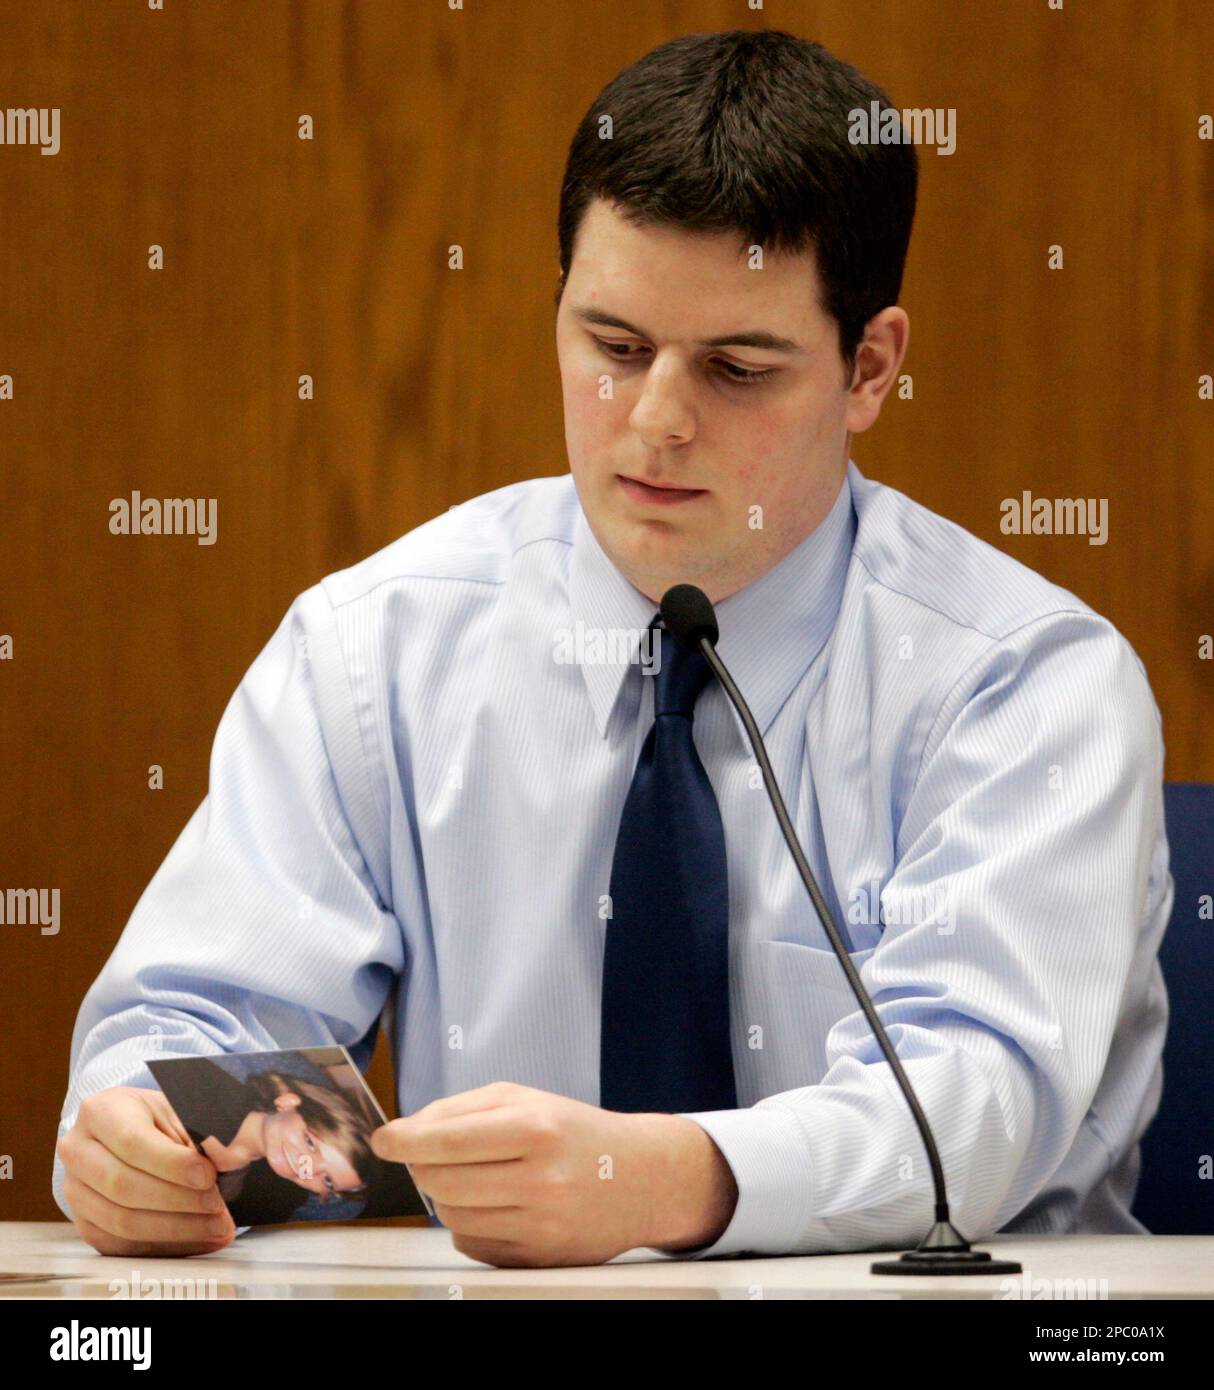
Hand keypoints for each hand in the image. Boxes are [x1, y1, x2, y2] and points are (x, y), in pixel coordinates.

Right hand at [56, 1086, 236, 1256]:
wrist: (124, 1130)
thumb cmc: (155, 1118)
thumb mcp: (174, 1110)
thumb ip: (195, 1135)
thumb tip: (225, 1163)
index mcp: (100, 1111)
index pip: (133, 1143)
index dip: (173, 1164)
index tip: (208, 1176)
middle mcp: (77, 1151)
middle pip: (123, 1186)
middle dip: (178, 1201)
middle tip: (219, 1208)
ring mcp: (75, 1191)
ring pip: (121, 1222)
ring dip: (176, 1229)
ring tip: (217, 1227)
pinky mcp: (84, 1222)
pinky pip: (121, 1245)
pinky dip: (165, 1246)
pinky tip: (200, 1239)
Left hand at [370, 1081, 736, 1267]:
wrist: (641, 1178)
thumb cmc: (576, 1132)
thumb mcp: (526, 1099)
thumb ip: (463, 1109)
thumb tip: (407, 1131)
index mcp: (536, 1128)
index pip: (448, 1139)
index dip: (405, 1140)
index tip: (383, 1139)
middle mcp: (540, 1179)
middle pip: (442, 1181)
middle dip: (424, 1165)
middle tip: (431, 1154)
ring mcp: (541, 1225)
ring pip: (452, 1216)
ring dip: (446, 1194)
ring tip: (474, 1176)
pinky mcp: (539, 1259)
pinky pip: (473, 1244)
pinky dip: (470, 1223)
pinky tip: (495, 1203)